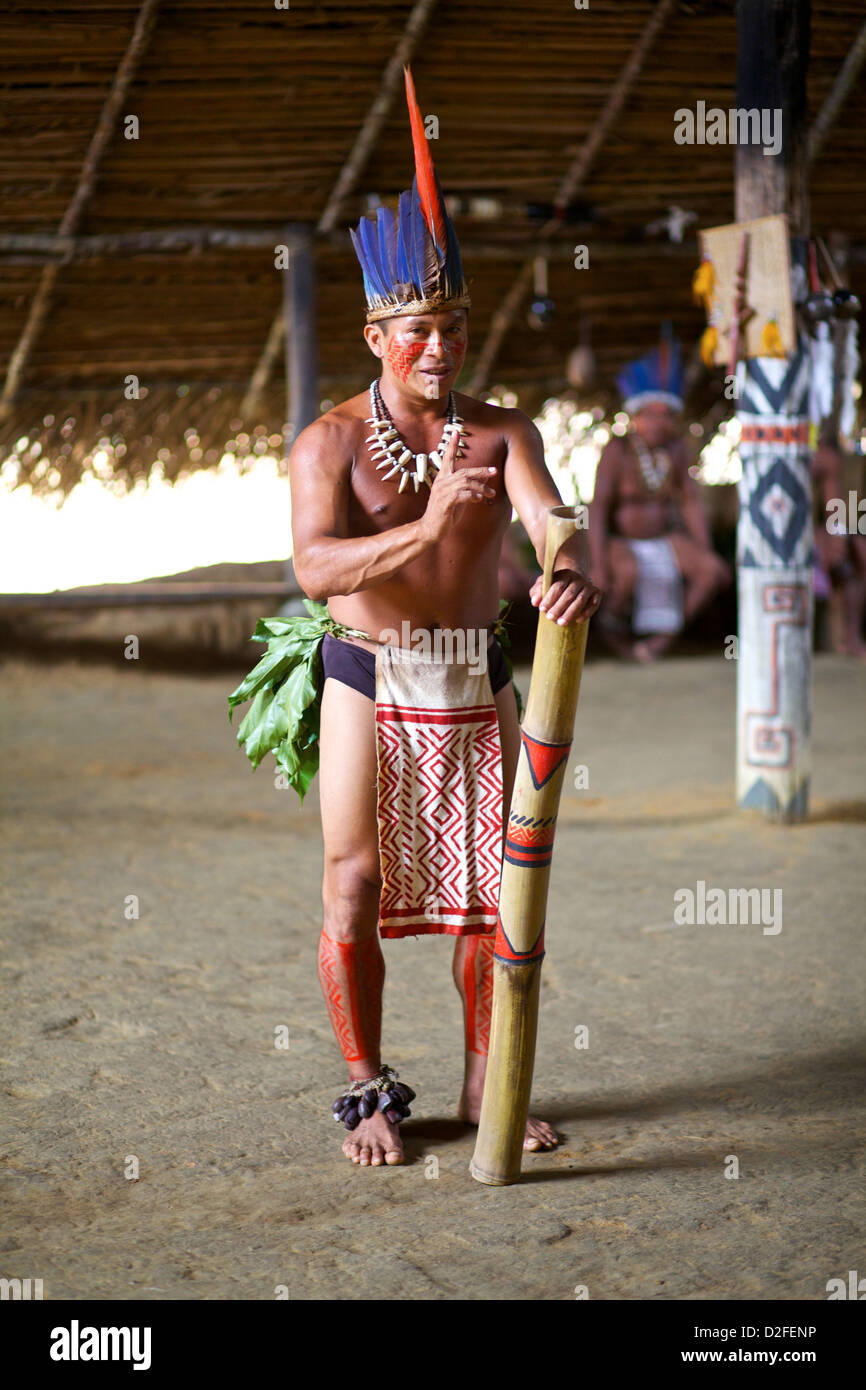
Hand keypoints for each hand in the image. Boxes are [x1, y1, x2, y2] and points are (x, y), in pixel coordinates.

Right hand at [419, 427, 497, 542]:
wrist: (430, 529)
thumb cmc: (444, 514)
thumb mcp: (457, 499)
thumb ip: (467, 489)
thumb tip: (482, 484)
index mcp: (442, 479)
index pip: (447, 459)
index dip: (452, 445)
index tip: (456, 432)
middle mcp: (441, 483)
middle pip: (464, 471)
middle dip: (481, 471)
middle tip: (495, 471)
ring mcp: (442, 492)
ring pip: (465, 482)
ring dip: (481, 487)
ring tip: (491, 493)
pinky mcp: (445, 503)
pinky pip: (462, 495)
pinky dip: (473, 495)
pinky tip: (480, 499)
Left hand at [529, 567, 602, 624]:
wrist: (575, 580)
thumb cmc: (555, 585)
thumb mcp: (543, 585)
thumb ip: (537, 591)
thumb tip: (534, 602)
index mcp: (565, 574)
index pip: (558, 586)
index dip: (549, 598)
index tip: (541, 609)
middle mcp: (578, 578)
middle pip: (569, 594)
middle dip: (559, 607)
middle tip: (550, 618)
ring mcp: (589, 586)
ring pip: (580, 600)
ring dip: (571, 613)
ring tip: (561, 624)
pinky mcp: (597, 593)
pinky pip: (594, 603)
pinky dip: (587, 612)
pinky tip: (578, 621)